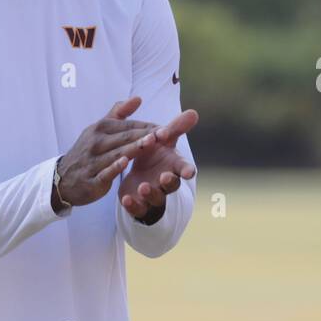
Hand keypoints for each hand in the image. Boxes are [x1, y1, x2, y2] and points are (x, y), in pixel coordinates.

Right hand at [55, 96, 163, 208]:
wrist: (63, 178)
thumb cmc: (88, 150)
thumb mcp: (100, 129)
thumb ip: (119, 113)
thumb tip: (138, 98)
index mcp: (100, 128)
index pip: (128, 125)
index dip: (148, 126)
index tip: (168, 127)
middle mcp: (96, 142)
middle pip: (125, 137)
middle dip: (145, 134)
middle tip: (166, 132)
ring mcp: (93, 161)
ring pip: (116, 153)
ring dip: (134, 147)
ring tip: (151, 142)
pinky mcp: (91, 179)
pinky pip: (104, 172)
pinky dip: (113, 167)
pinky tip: (124, 162)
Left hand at [119, 108, 198, 222]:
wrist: (139, 179)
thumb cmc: (154, 157)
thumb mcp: (163, 141)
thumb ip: (175, 128)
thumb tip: (193, 112)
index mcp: (172, 166)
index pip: (183, 168)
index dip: (187, 170)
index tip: (190, 172)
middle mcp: (165, 182)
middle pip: (172, 185)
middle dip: (169, 181)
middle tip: (164, 176)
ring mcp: (153, 195)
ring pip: (156, 197)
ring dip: (151, 192)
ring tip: (143, 187)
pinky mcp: (139, 205)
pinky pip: (138, 208)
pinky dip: (134, 205)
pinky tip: (126, 199)